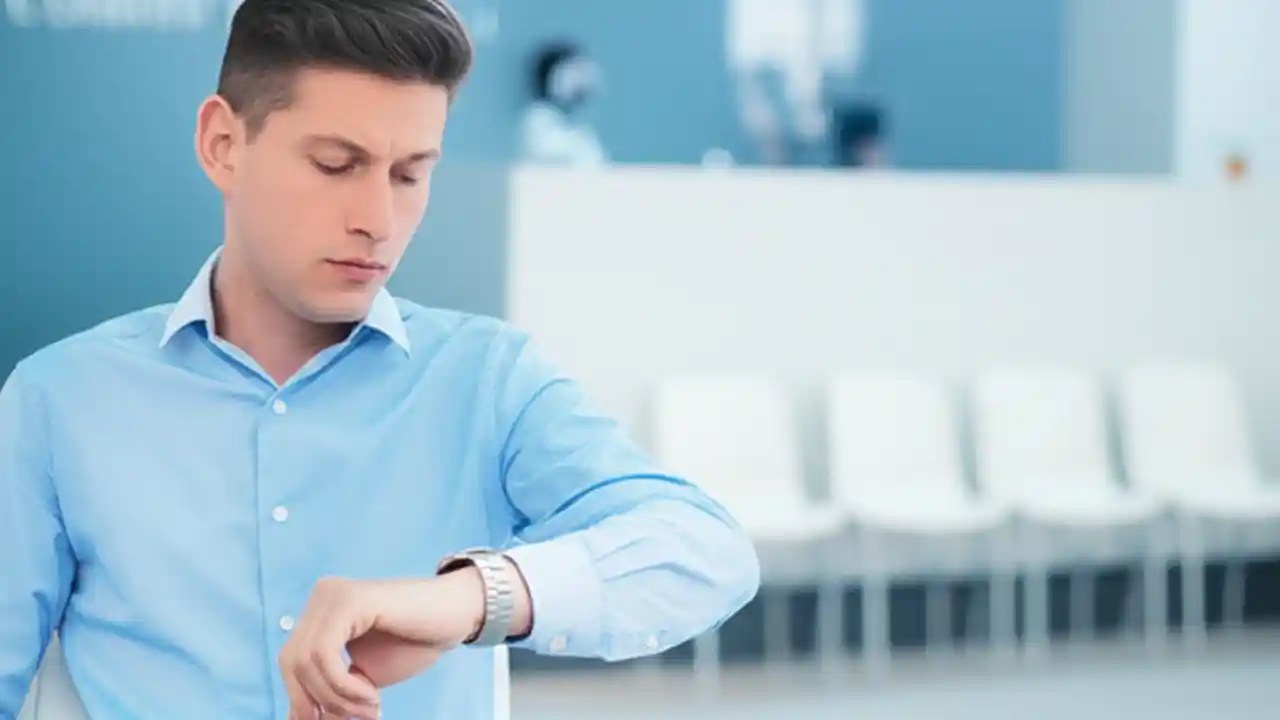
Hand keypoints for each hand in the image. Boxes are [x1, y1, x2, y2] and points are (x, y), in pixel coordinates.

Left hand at [279, 573, 485, 719]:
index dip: (304, 700)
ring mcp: (333, 594)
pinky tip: (372, 694)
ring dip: (337, 698)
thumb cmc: (413, 642)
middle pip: (292, 662)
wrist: (456, 615)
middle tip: (357, 718)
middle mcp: (322, 596)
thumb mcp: (362, 677)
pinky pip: (324, 653)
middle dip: (319, 701)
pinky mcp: (349, 599)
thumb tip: (297, 718)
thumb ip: (331, 690)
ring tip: (371, 709)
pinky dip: (343, 685)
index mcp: (321, 611)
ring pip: (306, 661)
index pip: (291, 663)